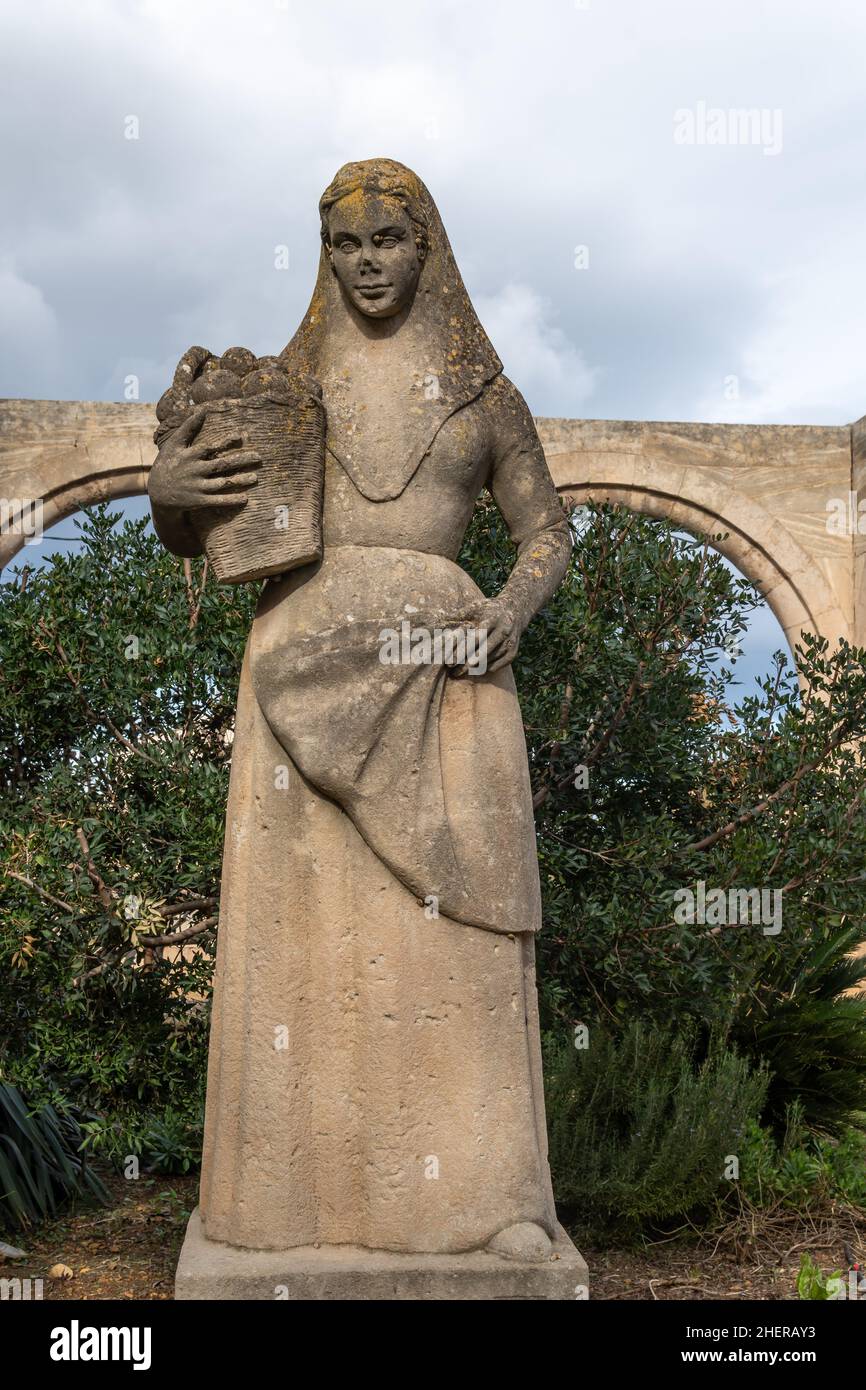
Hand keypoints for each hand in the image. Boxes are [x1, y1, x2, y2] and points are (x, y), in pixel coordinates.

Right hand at [147, 406, 262, 513]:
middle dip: (240, 461)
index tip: (241, 437)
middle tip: (258, 457)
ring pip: (222, 483)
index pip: (210, 447)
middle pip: (221, 464)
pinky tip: (245, 498)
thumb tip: (203, 411)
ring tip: (255, 477)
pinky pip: (217, 500)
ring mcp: (197, 486)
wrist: (157, 492)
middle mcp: (194, 470)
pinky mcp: (198, 501)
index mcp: (189, 455)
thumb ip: (189, 428)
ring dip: (239, 480)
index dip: (225, 441)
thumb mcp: (174, 445)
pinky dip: (231, 500)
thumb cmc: (168, 464)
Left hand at [449, 596, 521, 677]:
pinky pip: (500, 664)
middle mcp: (504, 630)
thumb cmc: (488, 609)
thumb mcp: (475, 607)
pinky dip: (488, 668)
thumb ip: (458, 616)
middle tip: (455, 671)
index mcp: (493, 619)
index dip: (464, 649)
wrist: (515, 610)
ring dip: (477, 668)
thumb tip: (438, 622)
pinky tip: (477, 670)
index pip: (477, 637)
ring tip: (461, 673)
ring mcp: (511, 642)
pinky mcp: (514, 651)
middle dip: (469, 663)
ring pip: (492, 659)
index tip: (451, 660)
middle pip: (485, 651)